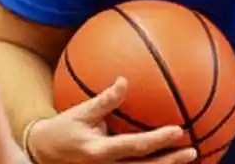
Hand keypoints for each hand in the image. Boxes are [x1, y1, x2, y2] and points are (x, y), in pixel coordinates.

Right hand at [27, 77, 196, 163]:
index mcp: (99, 151)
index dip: (157, 140)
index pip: (134, 147)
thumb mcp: (80, 112)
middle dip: (170, 162)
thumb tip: (124, 80)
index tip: (178, 131)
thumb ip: (105, 100)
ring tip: (188, 157)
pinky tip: (169, 160)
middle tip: (192, 151)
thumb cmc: (63, 129)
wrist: (42, 154)